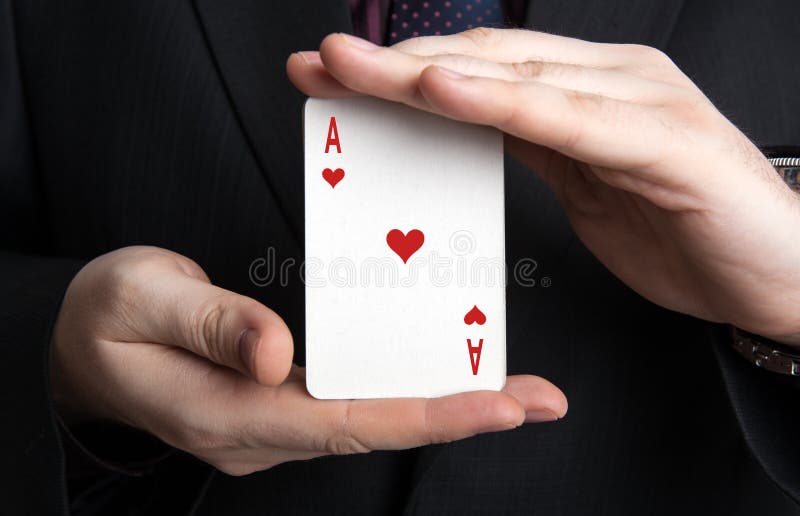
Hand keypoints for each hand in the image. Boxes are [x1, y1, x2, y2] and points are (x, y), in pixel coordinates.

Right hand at [50, 246, 566, 474]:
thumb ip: (211, 323)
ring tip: (514, 384)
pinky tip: (443, 366)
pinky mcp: (279, 399)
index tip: (501, 404)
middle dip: (463, 412)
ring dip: (444, 399)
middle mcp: (265, 429)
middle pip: (378, 424)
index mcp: (233, 413)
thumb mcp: (141, 301)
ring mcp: (274, 418)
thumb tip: (280, 351)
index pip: (349, 422)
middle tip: (541, 397)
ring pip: (373, 413)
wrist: (80, 350)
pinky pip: (354, 396)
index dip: (430, 414)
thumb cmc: (105, 321)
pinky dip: (406, 383)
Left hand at [287, 30, 799, 344]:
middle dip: (395, 63)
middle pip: (483, 62)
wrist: (781, 276)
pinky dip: (504, 103)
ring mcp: (639, 103)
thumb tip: (473, 132)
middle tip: (322, 62)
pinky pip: (571, 121)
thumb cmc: (686, 230)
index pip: (476, 71)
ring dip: (429, 72)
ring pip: (517, 78)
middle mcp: (609, 81)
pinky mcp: (667, 142)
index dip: (401, 71)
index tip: (333, 77)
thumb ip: (537, 148)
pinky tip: (446, 91)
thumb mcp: (590, 187)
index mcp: (585, 92)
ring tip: (359, 69)